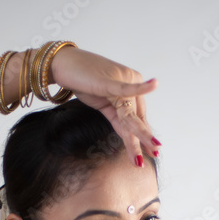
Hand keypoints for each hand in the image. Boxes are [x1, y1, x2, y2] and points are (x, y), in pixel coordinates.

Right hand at [48, 46, 159, 165]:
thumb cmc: (82, 81)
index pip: (138, 117)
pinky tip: (154, 84)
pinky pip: (126, 88)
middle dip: (143, 139)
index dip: (143, 135)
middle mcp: (130, 82)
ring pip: (130, 114)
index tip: (151, 152)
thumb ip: (117, 117)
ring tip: (146, 152)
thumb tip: (128, 133)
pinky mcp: (110, 81)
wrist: (63, 64)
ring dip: (137, 135)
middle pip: (136, 118)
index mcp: (130, 88)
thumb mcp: (103, 103)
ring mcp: (121, 81)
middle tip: (155, 154)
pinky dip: (141, 88)